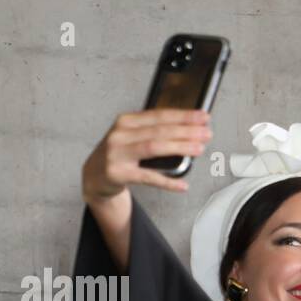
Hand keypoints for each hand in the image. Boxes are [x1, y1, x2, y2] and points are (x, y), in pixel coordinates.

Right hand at [81, 109, 211, 205]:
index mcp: (126, 121)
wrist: (94, 176)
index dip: (183, 115)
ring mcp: (117, 153)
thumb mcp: (132, 138)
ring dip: (179, 147)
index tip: (203, 116)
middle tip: (206, 133)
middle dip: (186, 131)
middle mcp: (120, 134)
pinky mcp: (118, 173)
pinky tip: (182, 184)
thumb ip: (154, 133)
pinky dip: (167, 181)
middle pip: (159, 130)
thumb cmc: (119, 156)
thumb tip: (189, 133)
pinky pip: (147, 177)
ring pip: (154, 147)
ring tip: (199, 149)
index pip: (159, 115)